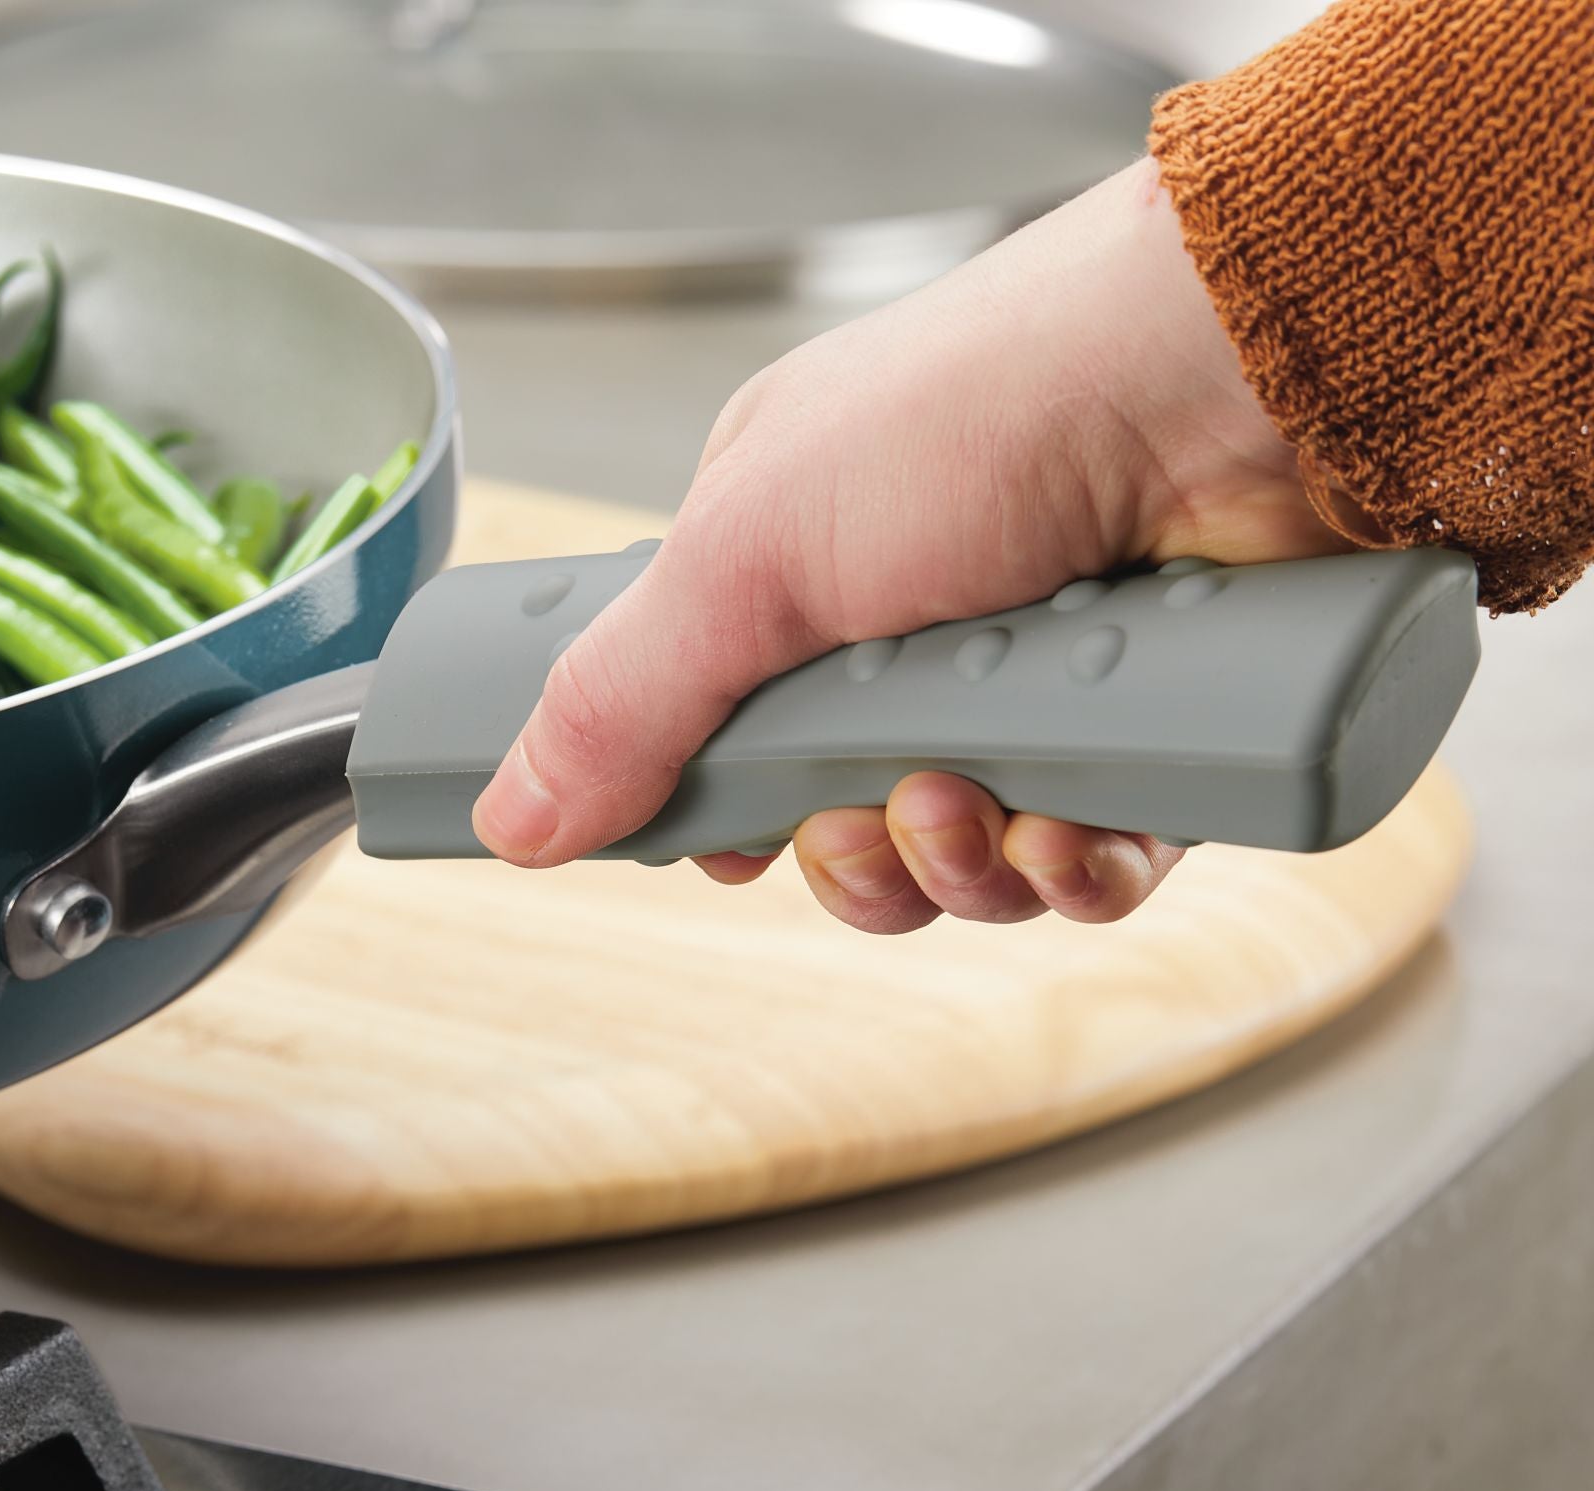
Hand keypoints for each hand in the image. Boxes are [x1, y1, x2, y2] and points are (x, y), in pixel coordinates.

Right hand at [471, 157, 1349, 933]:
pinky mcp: (1146, 732)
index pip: (727, 738)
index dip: (725, 819)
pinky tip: (1072, 822)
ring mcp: (1036, 684)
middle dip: (850, 863)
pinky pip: (1089, 867)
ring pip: (968, 864)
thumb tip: (511, 819)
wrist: (1223, 376)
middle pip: (844, 829)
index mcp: (797, 571)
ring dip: (958, 867)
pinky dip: (1072, 869)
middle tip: (861, 815)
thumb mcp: (745, 558)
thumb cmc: (981, 415)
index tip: (729, 848)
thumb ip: (620, 700)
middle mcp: (912, 631)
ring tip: (972, 800)